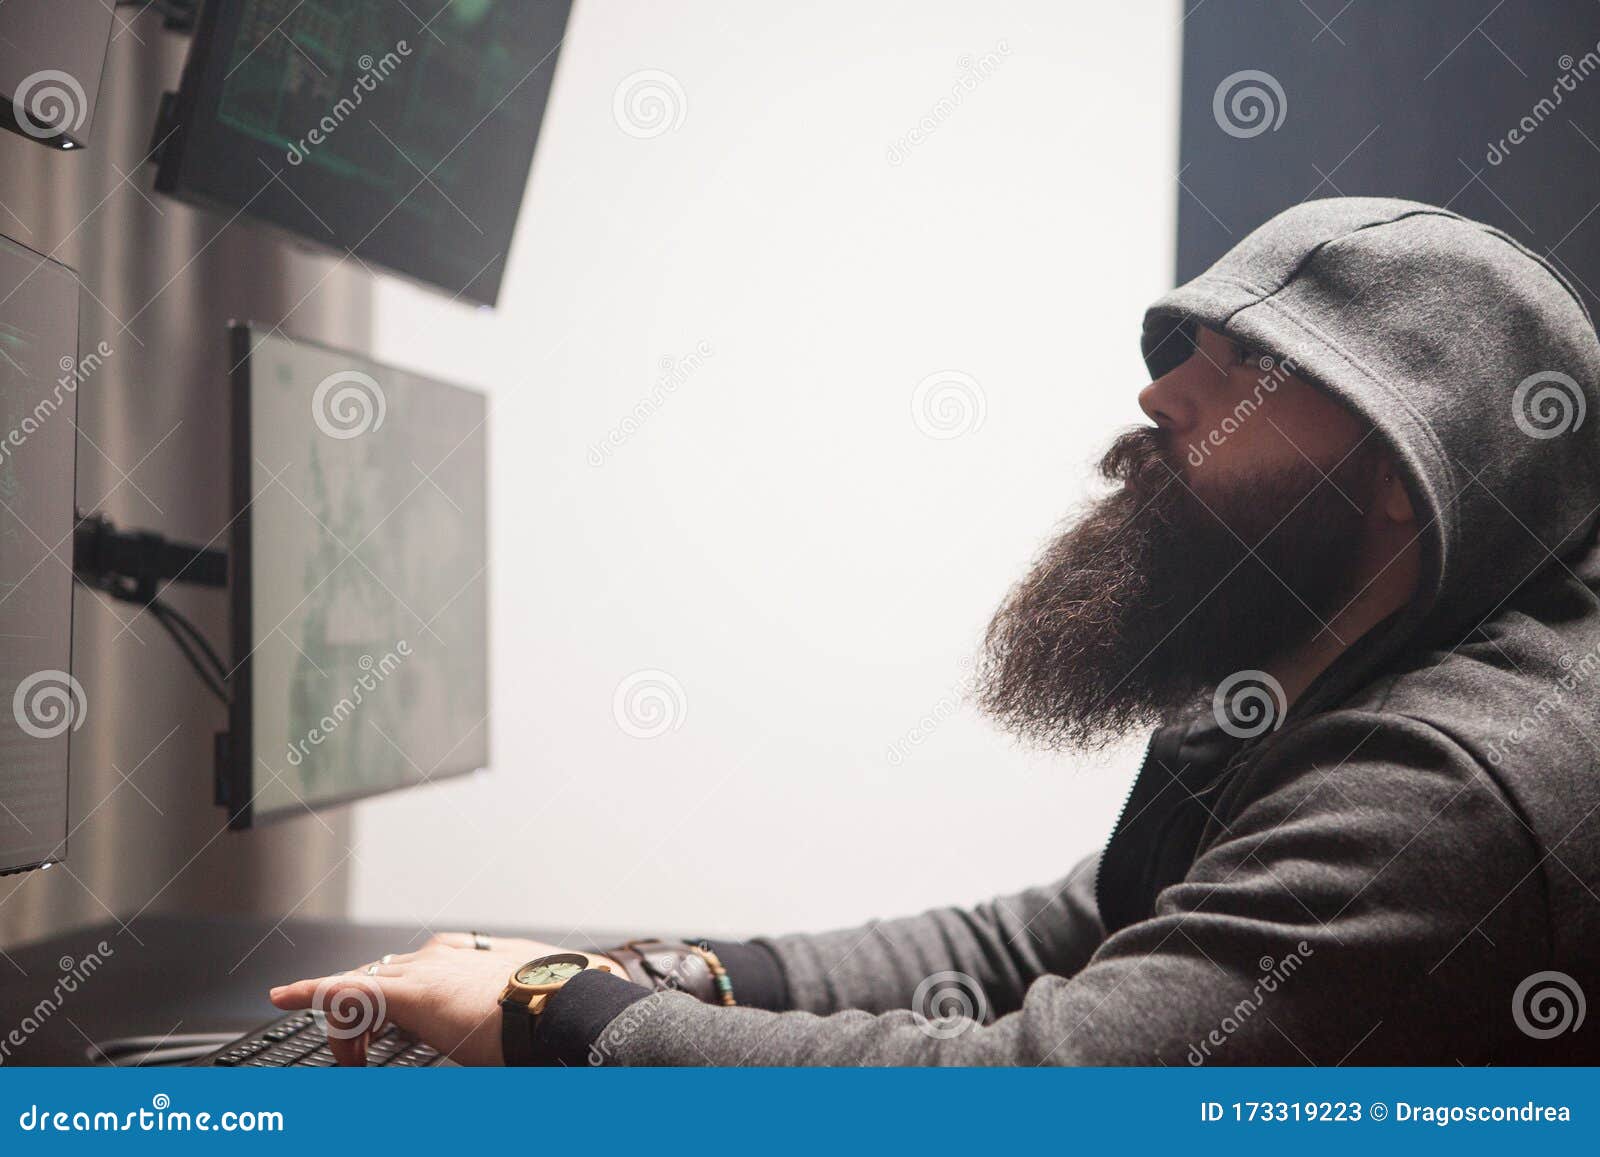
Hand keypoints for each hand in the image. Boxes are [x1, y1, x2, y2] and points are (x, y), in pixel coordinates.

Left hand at [268, 932, 622, 1065]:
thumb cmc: (560, 1011)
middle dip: (366, 1011)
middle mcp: (445, 958)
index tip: (385, 1013)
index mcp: (473, 960)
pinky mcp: (410, 992)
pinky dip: (312, 991)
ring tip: (349, 1059)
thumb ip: (517, 1019)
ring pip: (365, 986)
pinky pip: (347, 990)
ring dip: (350, 1023)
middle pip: (385, 976)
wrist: (563, 1004)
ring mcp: (426, 971)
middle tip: (362, 1047)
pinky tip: (284, 996)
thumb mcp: (533, 1012)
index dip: (395, 986)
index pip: (419, 967)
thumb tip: (532, 1033)